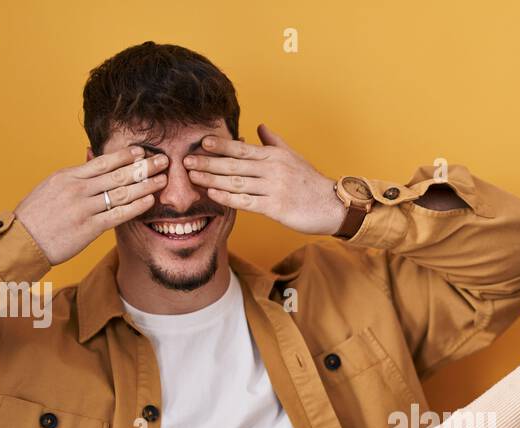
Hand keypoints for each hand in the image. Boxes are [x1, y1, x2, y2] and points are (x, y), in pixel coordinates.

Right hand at [13, 146, 167, 264]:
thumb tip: (91, 164)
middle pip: (117, 174)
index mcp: (67, 176)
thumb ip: (74, 178)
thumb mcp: (51, 187)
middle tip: (163, 161)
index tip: (142, 151)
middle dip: (143, 167)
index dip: (125, 156)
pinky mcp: (88, 228)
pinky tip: (149, 201)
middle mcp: (76, 189)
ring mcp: (83, 208)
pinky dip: (135, 207)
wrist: (22, 240)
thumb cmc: (36, 215)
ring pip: (121, 193)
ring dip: (145, 186)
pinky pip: (117, 214)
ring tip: (162, 180)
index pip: (102, 162)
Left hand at [184, 123, 345, 234]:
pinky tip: (213, 194)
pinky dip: (228, 197)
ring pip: (236, 182)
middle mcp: (273, 169)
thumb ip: (274, 142)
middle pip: (234, 164)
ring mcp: (274, 188)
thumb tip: (260, 126)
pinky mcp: (276, 208)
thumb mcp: (294, 157)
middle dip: (208, 162)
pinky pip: (246, 202)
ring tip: (193, 177)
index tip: (201, 142)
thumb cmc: (312, 183)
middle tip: (187, 161)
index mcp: (274, 156)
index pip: (242, 148)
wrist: (333, 205)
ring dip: (212, 178)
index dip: (220, 144)